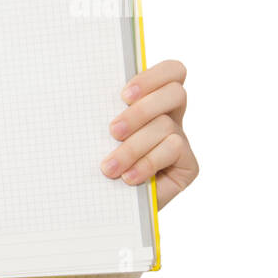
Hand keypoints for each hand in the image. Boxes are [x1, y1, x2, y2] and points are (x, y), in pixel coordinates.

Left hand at [100, 59, 198, 209]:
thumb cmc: (98, 164)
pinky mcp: (188, 165)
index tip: (123, 95)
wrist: (106, 206)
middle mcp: (170, 117)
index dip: (153, 77)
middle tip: (113, 130)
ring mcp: (181, 140)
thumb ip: (105, 115)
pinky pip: (173, 151)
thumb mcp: (99, 137)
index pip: (171, 72)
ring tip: (109, 167)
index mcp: (151, 100)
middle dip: (141, 111)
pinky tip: (128, 178)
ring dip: (134, 147)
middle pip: (175, 93)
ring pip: (166, 127)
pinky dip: (147, 163)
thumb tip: (89, 99)